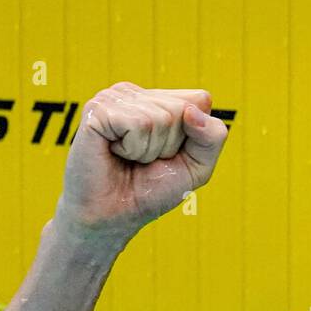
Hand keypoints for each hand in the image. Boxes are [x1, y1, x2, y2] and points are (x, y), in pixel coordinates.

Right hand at [53, 82, 228, 244]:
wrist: (112, 216)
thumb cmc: (150, 191)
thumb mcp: (197, 167)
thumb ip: (213, 137)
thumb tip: (191, 111)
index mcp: (158, 99)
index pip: (200, 100)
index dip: (194, 136)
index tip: (169, 154)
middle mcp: (136, 93)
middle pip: (182, 109)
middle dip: (170, 145)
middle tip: (144, 160)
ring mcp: (114, 98)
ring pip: (160, 117)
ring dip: (149, 150)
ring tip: (129, 158)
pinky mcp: (97, 109)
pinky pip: (138, 124)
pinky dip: (133, 148)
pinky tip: (115, 152)